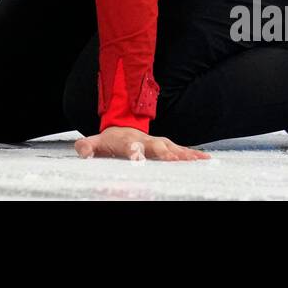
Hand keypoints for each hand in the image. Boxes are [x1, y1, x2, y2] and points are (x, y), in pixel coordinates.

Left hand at [74, 126, 210, 161]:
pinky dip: (193, 155)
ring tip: (199, 160)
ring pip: (173, 147)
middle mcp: (145, 141)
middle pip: (156, 146)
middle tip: (173, 158)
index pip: (130, 146)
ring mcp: (157, 143)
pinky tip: (206, 160)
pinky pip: (181, 151)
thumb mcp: (95, 142)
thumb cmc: (111, 140)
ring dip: (185, 154)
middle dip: (164, 152)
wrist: (123, 126)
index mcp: (127, 141)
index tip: (137, 157)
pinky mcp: (167, 147)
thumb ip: (88, 147)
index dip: (133, 151)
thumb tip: (81, 149)